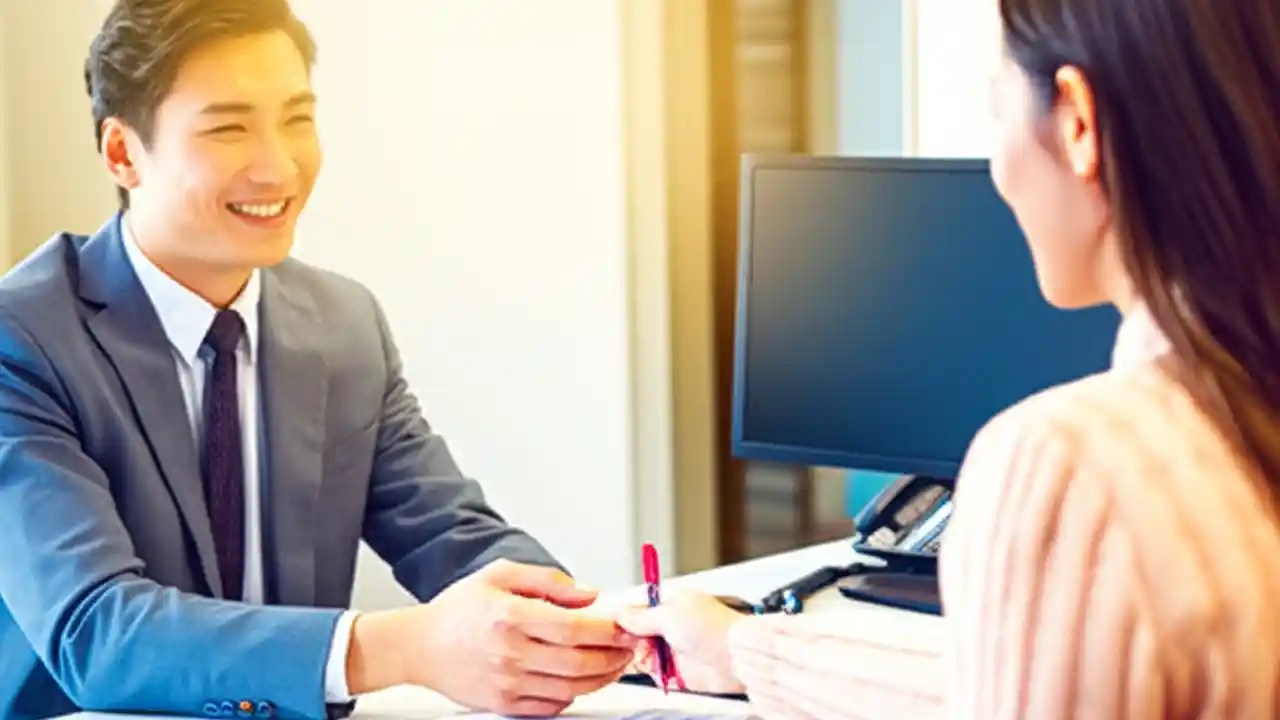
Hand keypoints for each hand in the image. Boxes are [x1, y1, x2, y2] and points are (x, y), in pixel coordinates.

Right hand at [348, 559, 637, 715]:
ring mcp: (508, 683)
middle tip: (626, 646)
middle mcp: (510, 653)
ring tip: (612, 663)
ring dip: (601, 677)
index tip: (623, 625)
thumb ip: (548, 580)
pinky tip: (580, 679)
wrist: (420, 646)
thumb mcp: (500, 575)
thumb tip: (588, 593)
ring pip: (572, 688)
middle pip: (579, 662)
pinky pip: (552, 707)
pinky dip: (574, 695)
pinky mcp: (505, 704)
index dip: (608, 629)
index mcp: (510, 617)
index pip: (574, 628)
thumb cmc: (458, 610)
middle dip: (613, 656)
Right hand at [614, 590, 746, 694]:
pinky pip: (656, 672)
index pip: (638, 608)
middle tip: (635, 645)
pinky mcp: (679, 669)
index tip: (616, 627)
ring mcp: (675, 647)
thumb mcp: (668, 615)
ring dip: (643, 658)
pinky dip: (654, 673)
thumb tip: (619, 613)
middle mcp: (672, 624)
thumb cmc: (712, 629)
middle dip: (633, 641)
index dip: (626, 619)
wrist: (736, 658)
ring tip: (648, 659)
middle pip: (638, 633)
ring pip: (644, 654)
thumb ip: (640, 617)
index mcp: (671, 602)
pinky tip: (657, 670)